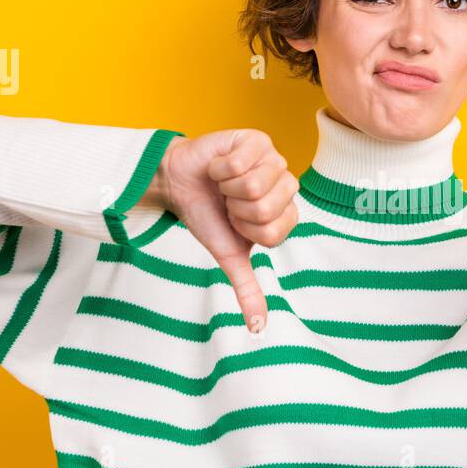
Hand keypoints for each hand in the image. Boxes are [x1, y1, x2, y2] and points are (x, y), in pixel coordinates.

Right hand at [141, 129, 298, 331]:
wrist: (179, 184)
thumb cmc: (208, 216)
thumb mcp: (229, 256)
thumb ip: (248, 289)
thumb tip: (258, 328)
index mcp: (287, 214)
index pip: (274, 231)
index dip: (246, 229)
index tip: (235, 222)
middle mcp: (287, 185)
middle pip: (266, 208)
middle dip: (236, 208)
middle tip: (228, 201)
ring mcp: (275, 160)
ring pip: (254, 184)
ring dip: (228, 186)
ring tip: (224, 183)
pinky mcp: (257, 139)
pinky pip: (242, 160)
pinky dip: (221, 167)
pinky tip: (221, 165)